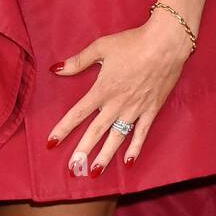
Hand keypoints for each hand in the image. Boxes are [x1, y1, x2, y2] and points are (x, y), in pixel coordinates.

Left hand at [46, 9, 193, 177]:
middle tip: (72, 169)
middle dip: (82, 151)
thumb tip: (56, 69)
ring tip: (94, 172)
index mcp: (103, 89)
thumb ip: (78, 61)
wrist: (165, 44)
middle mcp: (117, 103)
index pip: (78, 113)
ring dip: (105, 156)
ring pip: (117, 137)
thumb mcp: (101, 47)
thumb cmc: (132, 42)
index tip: (50, 143)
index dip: (63, 129)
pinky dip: (135, 148)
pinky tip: (128, 161)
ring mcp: (135, 109)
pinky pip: (142, 133)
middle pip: (96, 131)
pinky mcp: (152, 109)